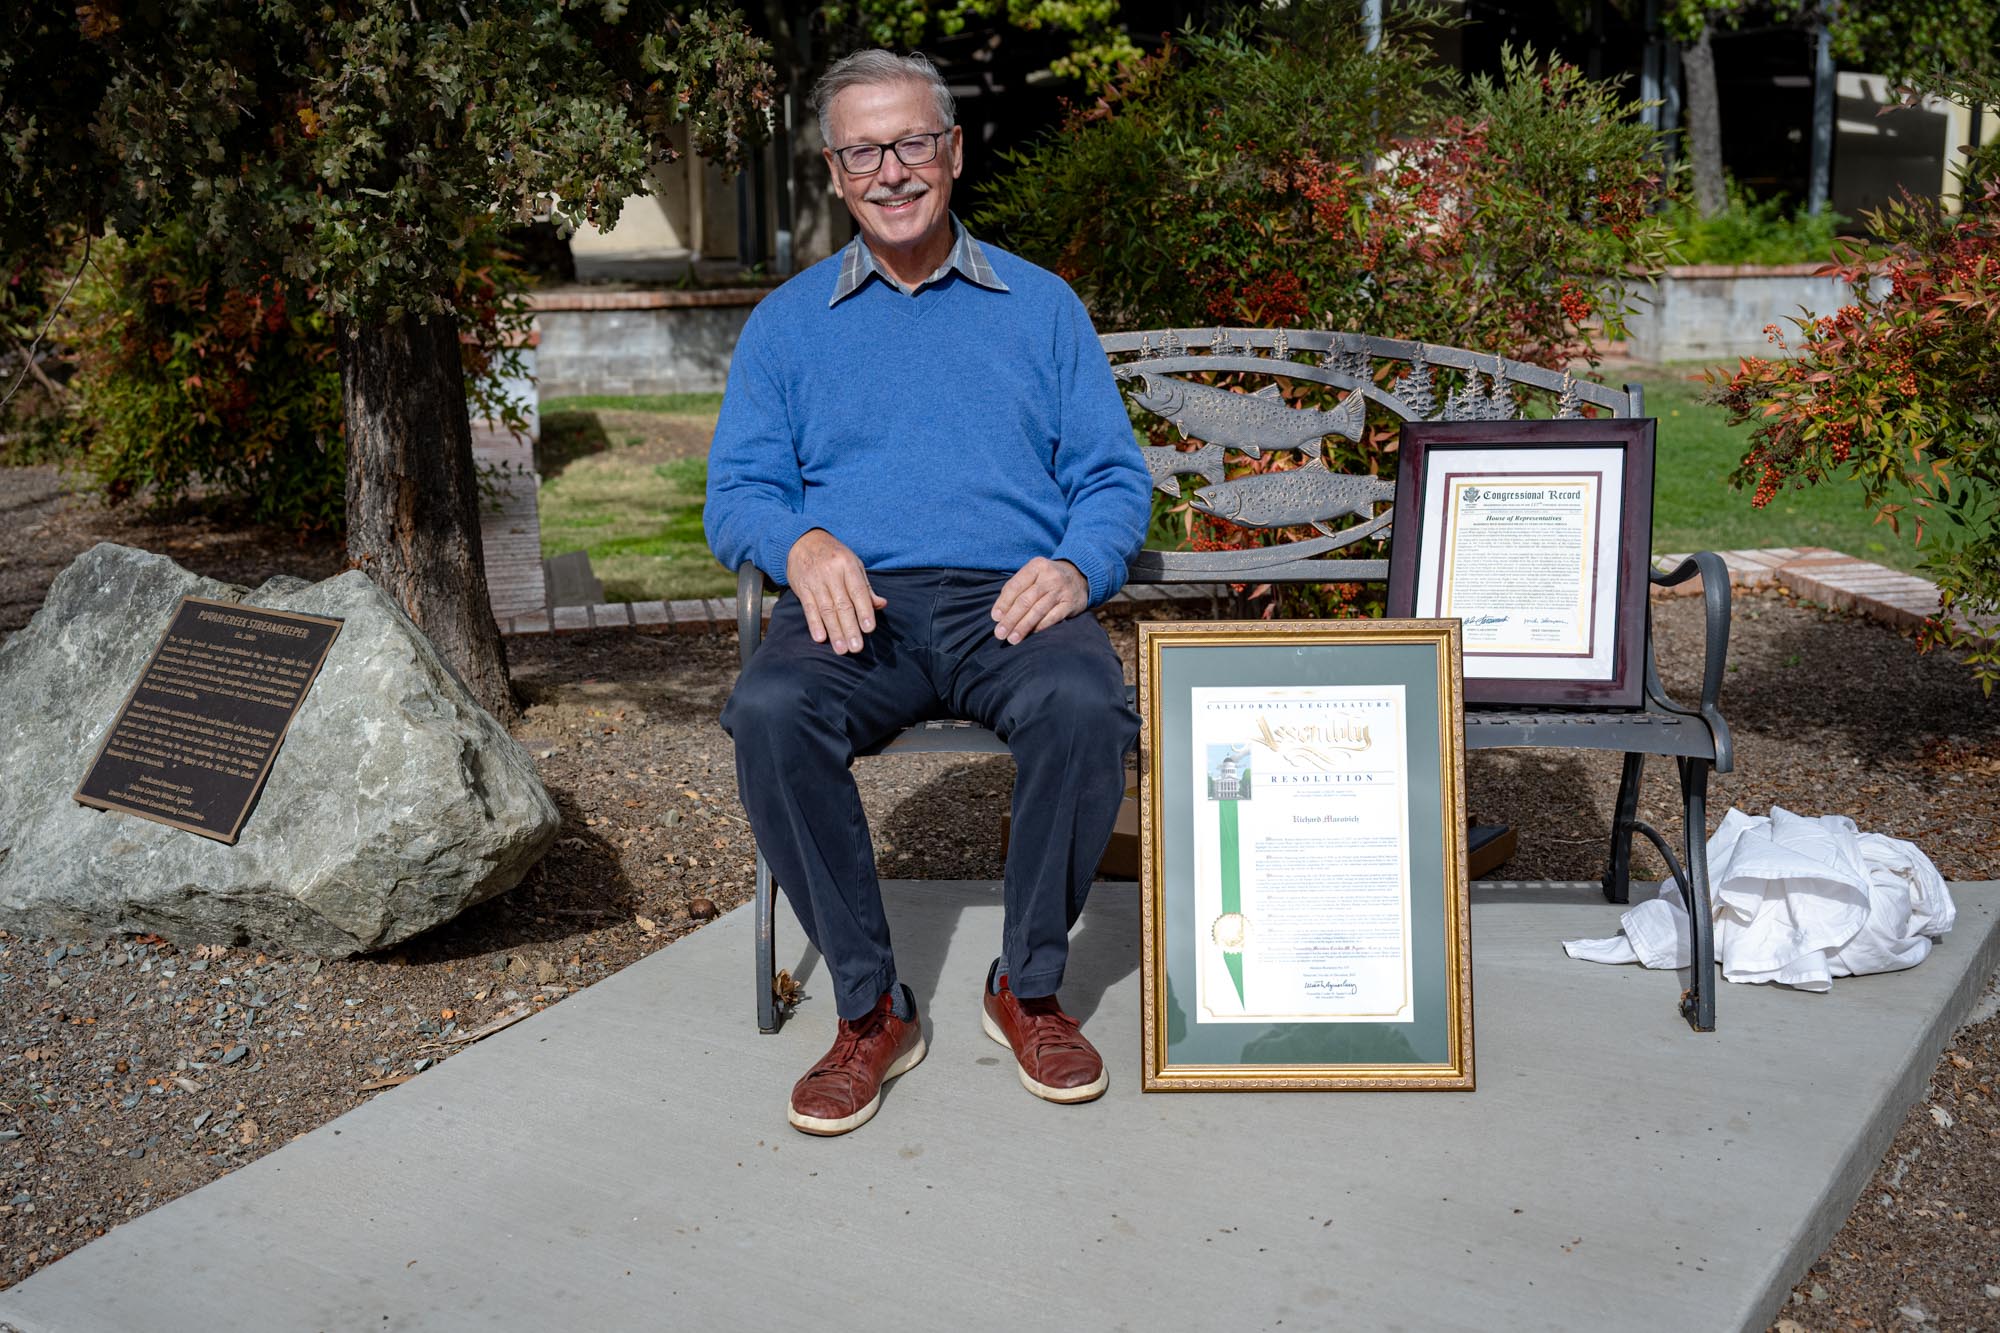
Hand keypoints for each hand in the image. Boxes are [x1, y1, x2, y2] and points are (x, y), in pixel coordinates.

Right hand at [785, 529, 885, 654]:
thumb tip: (881, 605)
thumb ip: (866, 587)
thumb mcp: (853, 564)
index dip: (864, 611)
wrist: (803, 541)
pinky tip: (820, 638)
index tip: (869, 629)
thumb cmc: (834, 556)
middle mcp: (831, 573)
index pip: (858, 591)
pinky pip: (809, 608)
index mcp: (848, 565)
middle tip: (856, 648)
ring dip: (834, 631)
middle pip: (842, 605)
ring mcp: (815, 580)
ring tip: (841, 649)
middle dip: (850, 628)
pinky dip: (814, 624)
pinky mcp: (802, 587)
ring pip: (826, 609)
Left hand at [990, 558, 1086, 644]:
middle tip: (1000, 633)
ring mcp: (1061, 590)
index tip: (995, 617)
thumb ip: (1017, 589)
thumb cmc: (1048, 578)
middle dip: (1010, 619)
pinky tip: (1030, 634)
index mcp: (1036, 566)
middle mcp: (1049, 577)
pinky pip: (1053, 617)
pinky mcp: (1070, 604)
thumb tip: (999, 614)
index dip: (1003, 603)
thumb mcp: (1034, 574)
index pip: (1015, 586)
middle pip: (1025, 600)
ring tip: (1012, 639)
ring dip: (1023, 626)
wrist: (1081, 575)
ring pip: (1038, 610)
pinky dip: (1040, 627)